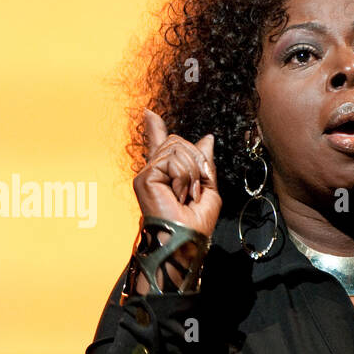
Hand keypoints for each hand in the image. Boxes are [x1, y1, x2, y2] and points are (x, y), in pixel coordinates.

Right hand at [132, 109, 220, 236]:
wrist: (186, 239)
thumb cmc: (196, 224)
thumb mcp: (208, 188)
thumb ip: (204, 162)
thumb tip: (207, 138)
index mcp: (166, 175)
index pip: (159, 144)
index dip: (155, 128)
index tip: (149, 114)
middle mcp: (153, 172)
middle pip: (177, 141)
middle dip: (196, 161)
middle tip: (195, 189)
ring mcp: (147, 174)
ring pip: (176, 148)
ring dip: (191, 171)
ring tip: (186, 195)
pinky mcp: (144, 178)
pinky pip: (172, 160)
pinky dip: (183, 177)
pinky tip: (178, 194)